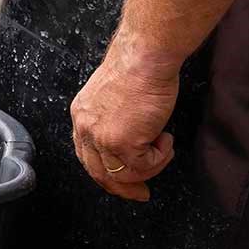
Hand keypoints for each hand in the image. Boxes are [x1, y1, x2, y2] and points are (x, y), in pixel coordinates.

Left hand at [70, 38, 178, 201]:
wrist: (145, 56)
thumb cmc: (137, 66)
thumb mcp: (113, 95)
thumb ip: (112, 118)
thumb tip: (128, 136)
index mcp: (82, 114)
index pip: (87, 154)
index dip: (105, 171)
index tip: (121, 181)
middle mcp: (86, 128)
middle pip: (99, 172)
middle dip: (123, 187)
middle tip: (141, 193)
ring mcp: (103, 137)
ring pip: (124, 174)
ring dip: (149, 167)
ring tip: (163, 148)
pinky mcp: (123, 143)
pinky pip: (145, 166)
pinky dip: (161, 157)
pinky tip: (166, 140)